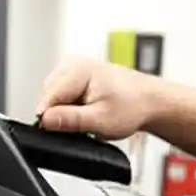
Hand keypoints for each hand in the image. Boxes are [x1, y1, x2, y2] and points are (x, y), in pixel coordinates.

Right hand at [34, 57, 158, 139]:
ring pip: (52, 96)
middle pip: (48, 96)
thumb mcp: (100, 120)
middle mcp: (72, 63)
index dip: (49, 118)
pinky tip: (85, 108)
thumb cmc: (133, 106)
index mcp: (78, 69)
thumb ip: (70, 119)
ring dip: (64, 110)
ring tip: (87, 114)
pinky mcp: (74, 74)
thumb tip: (45, 120)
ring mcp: (72, 67)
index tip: (57, 131)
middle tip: (82, 122)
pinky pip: (60, 94)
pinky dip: (69, 105)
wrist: (150, 101)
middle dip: (59, 113)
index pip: (48, 97)